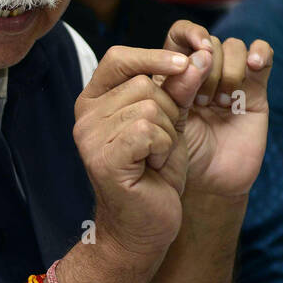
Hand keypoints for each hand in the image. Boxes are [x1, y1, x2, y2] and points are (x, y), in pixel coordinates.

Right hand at [72, 45, 207, 264]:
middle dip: (170, 111)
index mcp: (94, 100)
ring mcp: (89, 137)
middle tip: (161, 144)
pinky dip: (163, 148)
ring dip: (168, 134)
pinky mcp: (103, 158)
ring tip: (156, 157)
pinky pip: (148, 131)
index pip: (119, 58)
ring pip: (150, 107)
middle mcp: (84, 115)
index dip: (153, 56)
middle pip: (144, 83)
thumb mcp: (171, 123)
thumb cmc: (155, 174)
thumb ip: (180, 89)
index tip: (184, 65)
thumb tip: (199, 56)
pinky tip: (154, 166)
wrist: (145, 226)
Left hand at [160, 21, 272, 198]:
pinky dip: (260, 53)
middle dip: (206, 68)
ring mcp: (230, 80)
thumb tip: (198, 55)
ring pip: (234, 47)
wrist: (208, 184)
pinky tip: (254, 66)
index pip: (181, 35)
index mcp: (176, 74)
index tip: (191, 53)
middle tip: (200, 102)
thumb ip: (177, 88)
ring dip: (228, 70)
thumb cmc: (179, 155)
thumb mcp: (169, 120)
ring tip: (220, 102)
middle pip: (209, 42)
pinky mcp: (256, 90)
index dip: (189, 34)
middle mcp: (203, 73)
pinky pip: (263, 56)